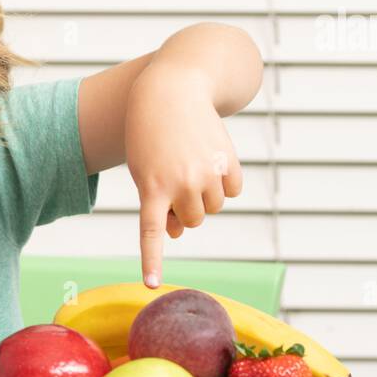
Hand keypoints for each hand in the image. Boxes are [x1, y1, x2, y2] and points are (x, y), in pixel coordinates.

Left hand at [125, 63, 243, 287]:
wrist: (171, 90)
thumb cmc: (150, 136)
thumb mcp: (144, 170)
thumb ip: (160, 205)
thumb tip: (182, 231)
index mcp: (151, 187)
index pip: (151, 232)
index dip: (152, 260)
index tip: (152, 285)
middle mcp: (182, 184)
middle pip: (191, 221)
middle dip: (185, 208)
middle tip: (175, 179)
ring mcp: (207, 173)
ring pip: (212, 208)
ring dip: (204, 195)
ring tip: (190, 165)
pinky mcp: (228, 161)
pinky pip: (232, 190)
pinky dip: (224, 182)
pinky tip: (212, 159)